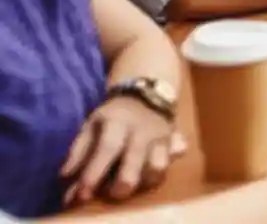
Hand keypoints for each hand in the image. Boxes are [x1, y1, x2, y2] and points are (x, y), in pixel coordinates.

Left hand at [60, 96, 176, 202]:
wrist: (146, 96)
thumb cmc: (113, 115)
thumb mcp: (91, 125)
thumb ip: (78, 151)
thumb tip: (65, 177)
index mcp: (118, 122)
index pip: (107, 149)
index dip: (94, 174)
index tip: (82, 195)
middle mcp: (143, 130)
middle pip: (136, 162)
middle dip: (122, 185)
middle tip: (112, 194)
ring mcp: (162, 137)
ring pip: (159, 167)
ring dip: (145, 182)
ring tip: (134, 184)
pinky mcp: (174, 143)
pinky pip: (174, 162)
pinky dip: (162, 172)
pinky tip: (151, 174)